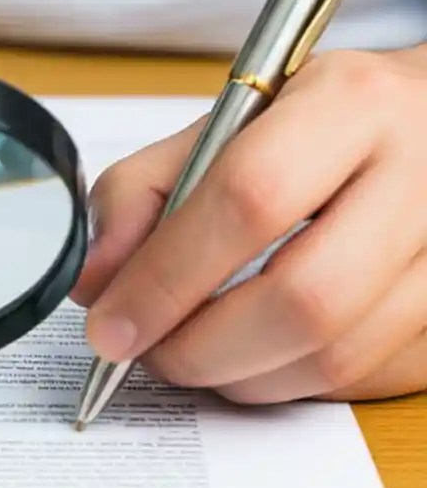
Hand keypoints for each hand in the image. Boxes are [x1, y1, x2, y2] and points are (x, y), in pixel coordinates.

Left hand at [72, 45, 426, 403]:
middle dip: (199, 348)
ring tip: (195, 348)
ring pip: (335, 359)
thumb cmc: (319, 128)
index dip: (166, 278)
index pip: (249, 201)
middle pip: (303, 300)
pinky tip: (257, 351)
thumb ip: (142, 193)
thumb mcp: (227, 125)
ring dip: (238, 375)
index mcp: (351, 105)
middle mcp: (421, 175)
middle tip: (146, 350)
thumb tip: (94, 283)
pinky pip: (361, 383)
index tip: (109, 326)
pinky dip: (288, 382)